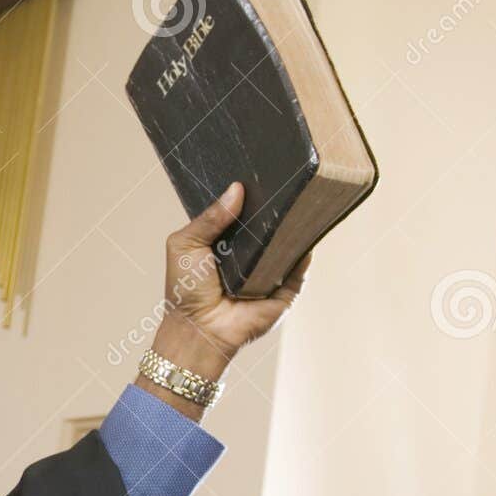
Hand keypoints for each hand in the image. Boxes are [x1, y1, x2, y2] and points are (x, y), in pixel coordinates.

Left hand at [145, 182, 310, 413]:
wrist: (200, 328)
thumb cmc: (185, 289)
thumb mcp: (186, 245)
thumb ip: (209, 218)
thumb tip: (237, 188)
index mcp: (229, 239)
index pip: (246, 210)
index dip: (253, 193)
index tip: (263, 167)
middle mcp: (253, 251)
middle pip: (272, 221)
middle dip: (279, 202)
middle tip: (288, 174)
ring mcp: (273, 267)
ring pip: (291, 238)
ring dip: (297, 219)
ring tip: (304, 191)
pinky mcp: (289, 285)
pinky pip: (302, 262)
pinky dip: (306, 246)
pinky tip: (310, 224)